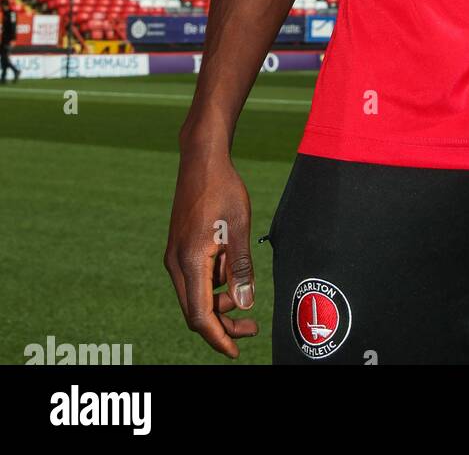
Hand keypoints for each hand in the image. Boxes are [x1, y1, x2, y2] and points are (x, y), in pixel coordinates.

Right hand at [164, 144, 258, 357]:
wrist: (201, 160)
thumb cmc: (223, 189)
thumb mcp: (240, 227)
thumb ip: (241, 268)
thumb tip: (245, 305)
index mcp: (190, 262)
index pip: (200, 315)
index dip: (218, 337)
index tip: (236, 351)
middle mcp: (176, 263)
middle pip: (195, 311)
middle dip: (222, 324)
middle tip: (251, 328)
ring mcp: (175, 255)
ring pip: (195, 295)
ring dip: (219, 303)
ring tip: (246, 295)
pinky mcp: (179, 248)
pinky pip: (195, 278)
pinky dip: (213, 285)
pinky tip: (232, 272)